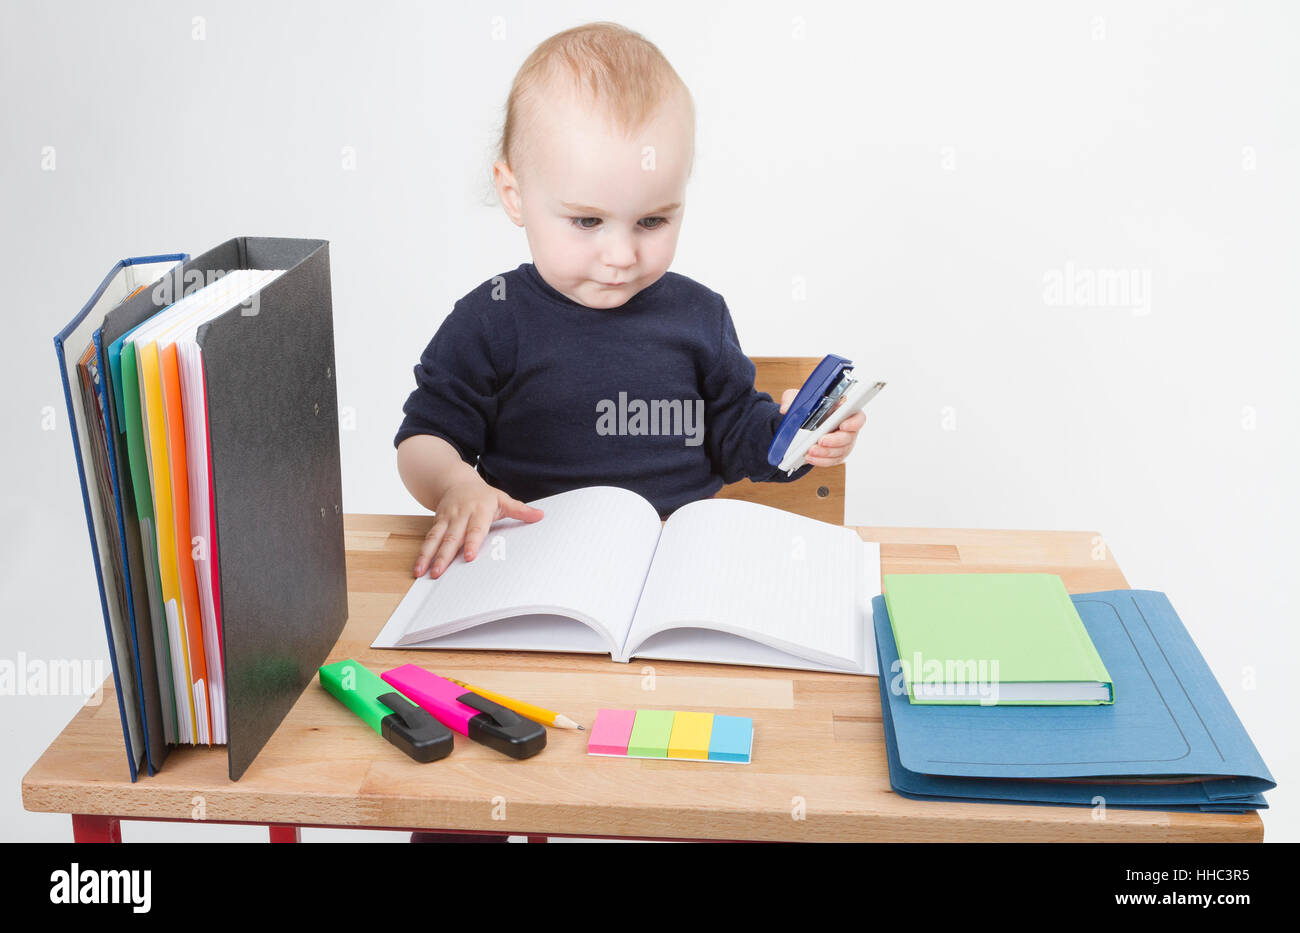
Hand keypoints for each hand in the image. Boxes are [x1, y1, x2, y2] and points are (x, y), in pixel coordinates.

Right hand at [414, 479, 543, 577]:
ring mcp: (446, 519)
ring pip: (436, 539)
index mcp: (479, 510)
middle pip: (452, 537)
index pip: (476, 529)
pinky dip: (422, 553)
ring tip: (422, 573)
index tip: (470, 556)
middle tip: (438, 573)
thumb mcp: (503, 499)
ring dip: (428, 556)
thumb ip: (520, 510)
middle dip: (444, 556)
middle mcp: (460, 515)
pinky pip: (428, 539)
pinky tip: (418, 568)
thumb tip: (541, 516)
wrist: (455, 480)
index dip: (472, 542)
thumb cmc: (483, 495)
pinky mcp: (436, 522)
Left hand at [779, 388, 865, 466]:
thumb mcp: (798, 398)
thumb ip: (792, 398)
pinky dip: (821, 461)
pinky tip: (810, 458)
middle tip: (821, 441)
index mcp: (843, 411)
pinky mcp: (835, 454)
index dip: (854, 423)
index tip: (843, 425)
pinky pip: (831, 461)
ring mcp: (843, 443)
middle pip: (849, 437)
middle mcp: (847, 428)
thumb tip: (785, 409)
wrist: (802, 424)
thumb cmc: (807, 408)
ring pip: (840, 451)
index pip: (858, 417)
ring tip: (810, 451)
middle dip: (834, 441)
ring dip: (825, 453)